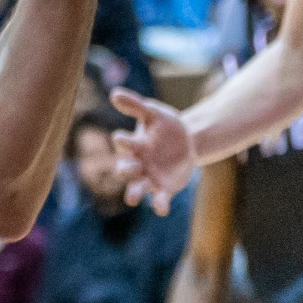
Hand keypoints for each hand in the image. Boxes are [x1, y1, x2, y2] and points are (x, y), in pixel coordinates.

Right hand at [108, 88, 192, 213]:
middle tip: (124, 170)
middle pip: (125, 170)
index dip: (122, 141)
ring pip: (136, 188)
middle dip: (124, 170)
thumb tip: (114, 93)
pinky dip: (158, 204)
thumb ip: (135, 105)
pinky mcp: (164, 189)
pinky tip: (161, 209)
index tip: (120, 137)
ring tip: (132, 198)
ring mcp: (149, 178)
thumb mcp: (154, 113)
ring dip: (134, 193)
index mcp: (134, 144)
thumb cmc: (165, 126)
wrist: (188, 141)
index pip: (124, 144)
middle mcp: (137, 163)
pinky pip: (159, 199)